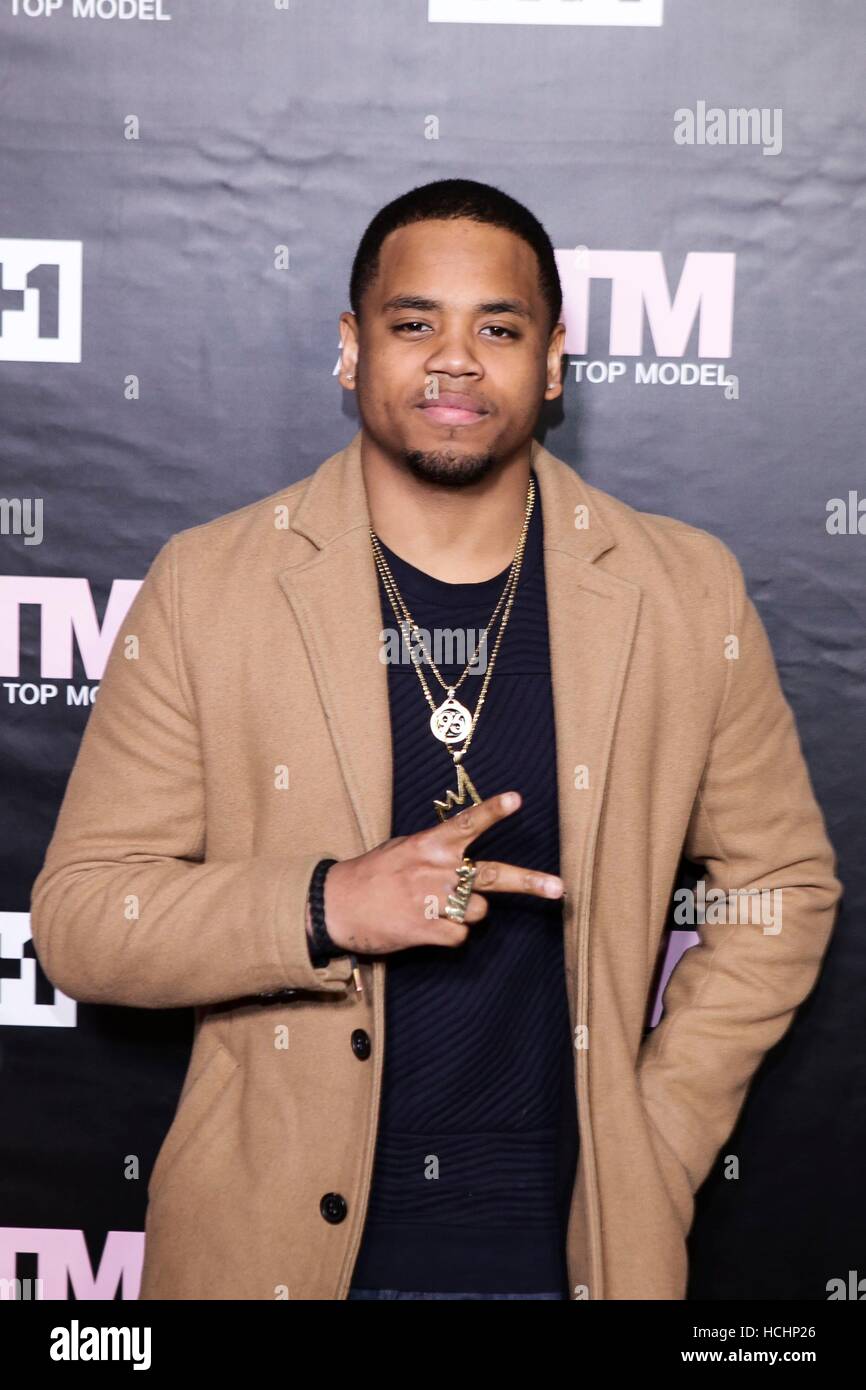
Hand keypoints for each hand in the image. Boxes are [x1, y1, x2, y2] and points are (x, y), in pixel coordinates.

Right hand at [322, 791, 564, 956]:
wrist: (335, 905)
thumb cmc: (371, 875)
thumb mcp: (402, 849)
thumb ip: (435, 851)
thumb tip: (462, 858)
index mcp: (429, 845)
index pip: (466, 823)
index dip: (493, 811)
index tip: (516, 799)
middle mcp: (436, 870)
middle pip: (493, 876)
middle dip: (529, 882)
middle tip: (558, 887)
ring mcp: (433, 902)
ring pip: (478, 911)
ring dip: (466, 913)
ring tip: (436, 909)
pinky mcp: (426, 930)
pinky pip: (459, 937)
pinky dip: (449, 935)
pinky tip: (426, 927)